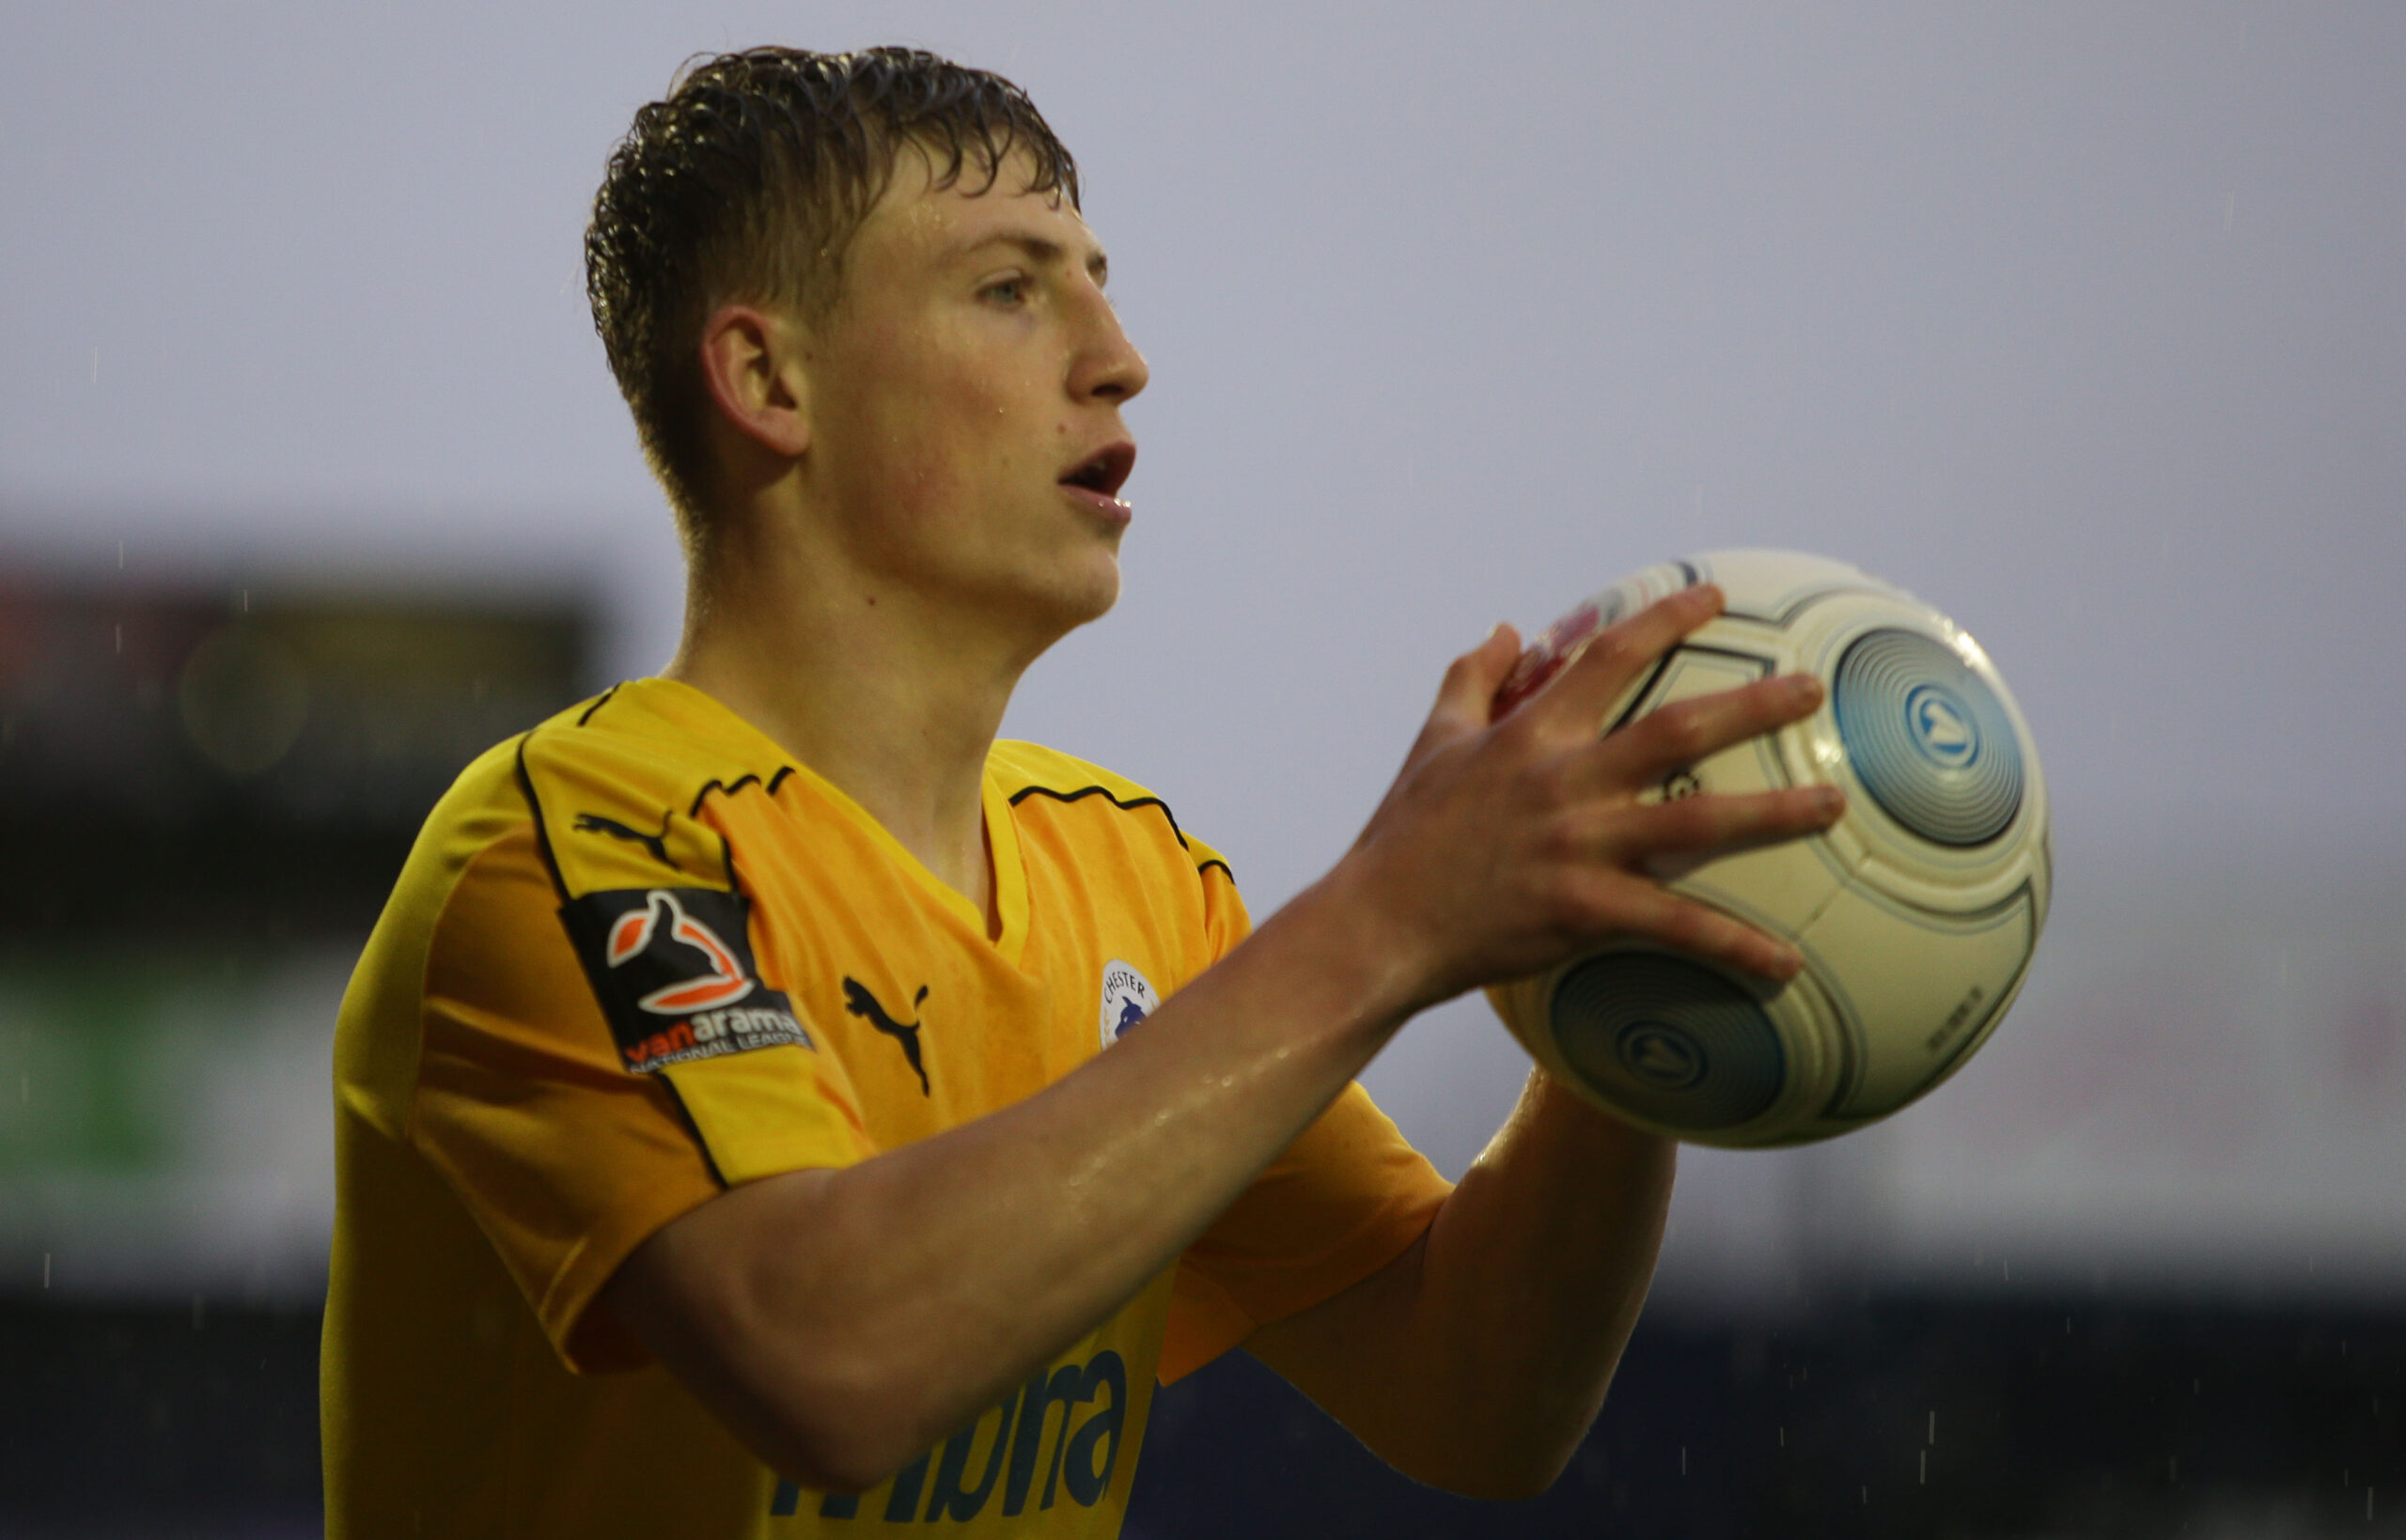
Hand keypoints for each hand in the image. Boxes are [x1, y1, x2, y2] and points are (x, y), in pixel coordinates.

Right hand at [1337, 584, 1842, 1011]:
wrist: (1378, 924)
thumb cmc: (1405, 835)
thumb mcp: (1432, 741)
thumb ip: (1471, 679)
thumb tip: (1505, 627)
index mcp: (1531, 733)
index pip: (1609, 657)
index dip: (1665, 619)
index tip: (1713, 598)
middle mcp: (1563, 781)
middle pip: (1677, 728)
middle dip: (1752, 704)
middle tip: (1813, 689)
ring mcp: (1578, 845)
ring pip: (1694, 821)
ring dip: (1772, 812)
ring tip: (1834, 803)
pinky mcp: (1583, 910)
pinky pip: (1674, 927)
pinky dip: (1734, 946)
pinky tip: (1789, 964)